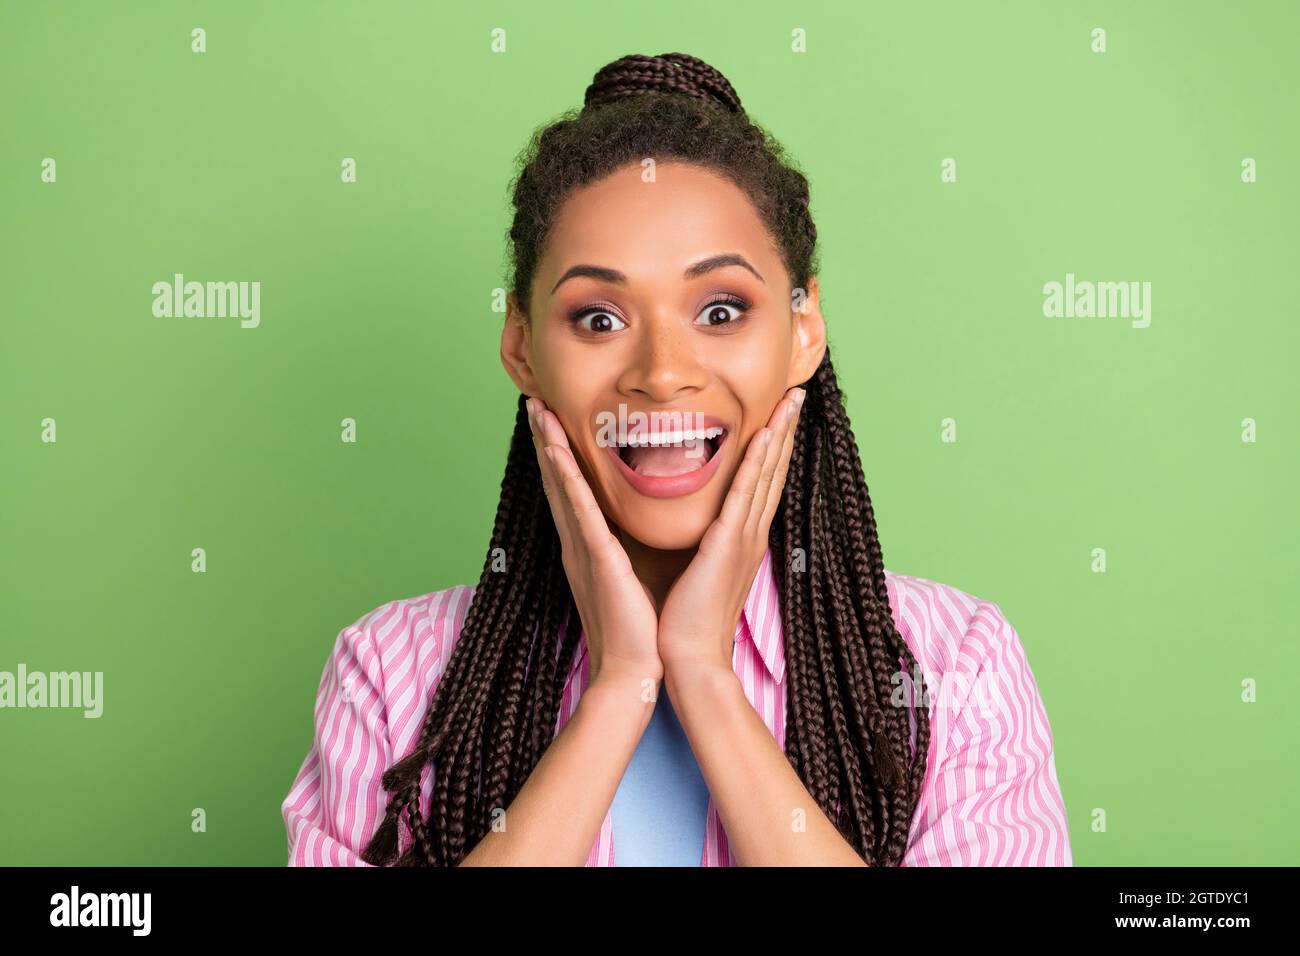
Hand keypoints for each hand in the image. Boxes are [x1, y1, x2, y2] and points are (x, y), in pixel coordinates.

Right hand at [526, 396, 663, 689]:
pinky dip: (566, 478)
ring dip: (548, 447)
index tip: (552, 417)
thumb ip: (628, 546)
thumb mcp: (633, 575)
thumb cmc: (640, 628)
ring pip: (561, 486)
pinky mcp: (596, 559)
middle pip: (557, 480)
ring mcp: (582, 549)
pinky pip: (579, 510)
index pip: (570, 489)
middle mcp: (578, 542)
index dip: (558, 452)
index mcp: (589, 546)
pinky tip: (557, 452)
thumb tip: (638, 523)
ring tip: (537, 411)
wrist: (634, 671)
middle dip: (544, 439)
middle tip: (534, 400)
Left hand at [657, 386, 805, 678]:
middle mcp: (749, 534)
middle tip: (797, 392)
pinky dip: (758, 463)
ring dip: (779, 434)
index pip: (762, 482)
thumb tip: (696, 524)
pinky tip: (766, 435)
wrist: (688, 659)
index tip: (780, 414)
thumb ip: (702, 542)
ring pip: (766, 474)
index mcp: (741, 539)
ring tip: (792, 399)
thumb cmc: (685, 620)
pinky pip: (745, 495)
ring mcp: (743, 538)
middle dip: (786, 430)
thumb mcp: (696, 570)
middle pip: (774, 471)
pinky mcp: (727, 546)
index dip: (774, 447)